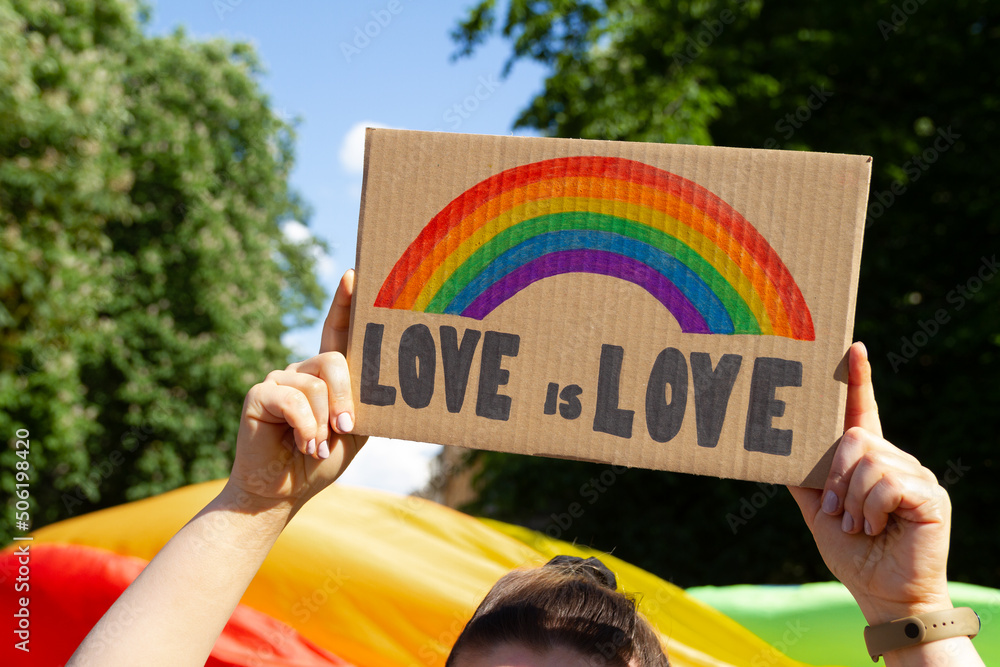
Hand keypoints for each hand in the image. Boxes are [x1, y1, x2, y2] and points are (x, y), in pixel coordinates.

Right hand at [225, 270, 367, 513]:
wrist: (282, 492)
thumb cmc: (319, 462)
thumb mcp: (354, 431)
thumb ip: (364, 403)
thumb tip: (385, 381)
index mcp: (326, 375)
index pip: (338, 331)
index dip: (345, 303)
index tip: (355, 275)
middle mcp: (302, 370)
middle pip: (334, 360)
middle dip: (346, 396)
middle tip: (346, 428)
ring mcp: (279, 378)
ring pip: (317, 383)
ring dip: (323, 423)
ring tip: (315, 447)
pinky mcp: (259, 393)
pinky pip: (294, 400)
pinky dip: (305, 427)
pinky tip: (302, 444)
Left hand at [788, 342, 952, 623]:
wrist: (882, 594)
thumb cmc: (854, 555)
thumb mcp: (818, 513)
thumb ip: (806, 480)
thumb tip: (778, 454)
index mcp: (870, 462)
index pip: (864, 412)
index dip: (858, 380)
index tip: (851, 347)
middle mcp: (896, 461)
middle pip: (854, 437)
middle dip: (836, 476)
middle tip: (840, 511)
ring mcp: (916, 476)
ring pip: (867, 460)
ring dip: (852, 499)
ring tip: (859, 525)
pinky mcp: (929, 494)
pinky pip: (885, 482)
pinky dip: (870, 508)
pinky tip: (876, 528)